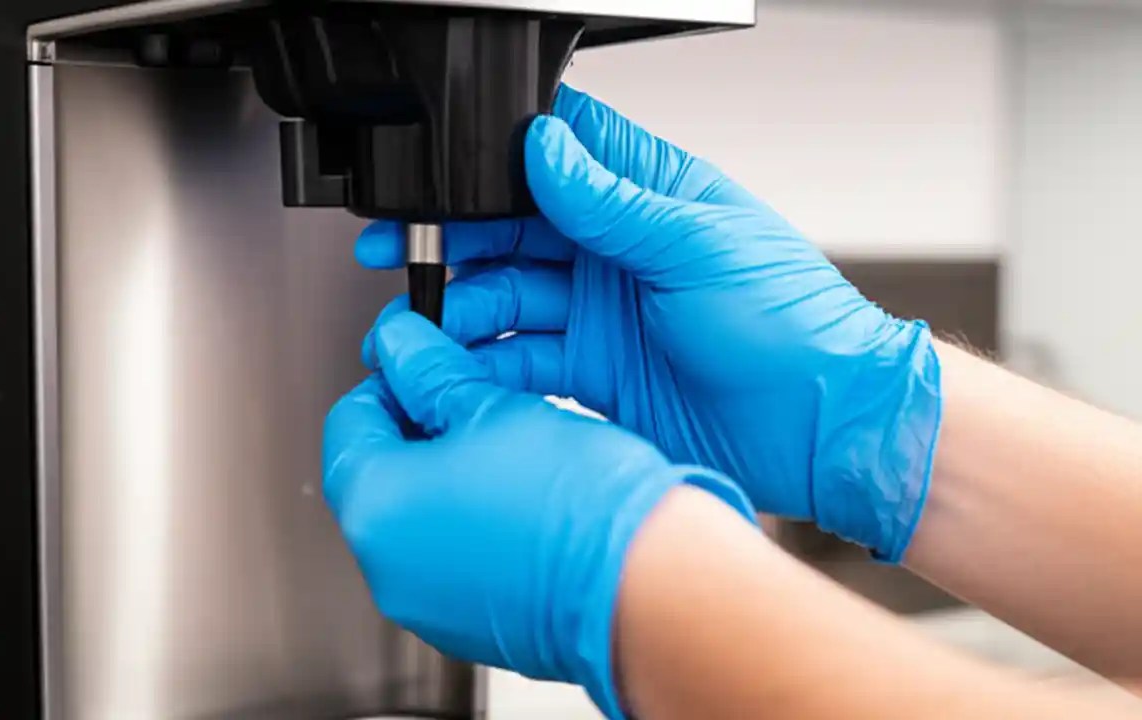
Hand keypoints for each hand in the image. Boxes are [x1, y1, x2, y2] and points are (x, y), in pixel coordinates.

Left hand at [323, 312, 754, 717]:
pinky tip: (527, 501)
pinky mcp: (469, 625)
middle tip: (475, 400)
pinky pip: (453, 560)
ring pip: (419, 518)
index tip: (429, 364)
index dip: (392, 380)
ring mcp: (426, 604)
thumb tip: (404, 344)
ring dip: (452, 476)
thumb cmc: (577, 504)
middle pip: (381, 472)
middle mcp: (387, 566)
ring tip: (513, 448)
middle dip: (423, 428)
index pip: (350, 419)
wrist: (645, 587)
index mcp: (375, 505)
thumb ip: (433, 371)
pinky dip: (476, 524)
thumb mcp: (496, 407)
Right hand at [354, 86, 941, 561]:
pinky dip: (486, 368)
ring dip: (462, 311)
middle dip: (456, 242)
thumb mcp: (696, 246)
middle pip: (514, 233)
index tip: (441, 182)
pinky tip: (459, 370)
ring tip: (423, 327)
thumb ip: (613, 202)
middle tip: (407, 256)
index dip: (494, 164)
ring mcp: (603, 316)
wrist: (822, 427)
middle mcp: (617, 254)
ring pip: (509, 301)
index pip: (557, 159)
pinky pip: (523, 364)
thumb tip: (547, 148)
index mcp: (648, 200)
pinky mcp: (595, 375)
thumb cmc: (792, 323)